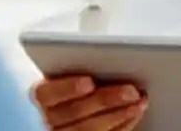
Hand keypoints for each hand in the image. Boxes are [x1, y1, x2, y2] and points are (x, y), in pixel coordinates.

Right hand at [32, 75, 147, 130]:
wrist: (72, 112)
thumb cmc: (73, 86)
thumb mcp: (68, 74)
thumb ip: (79, 68)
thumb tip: (104, 56)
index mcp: (41, 96)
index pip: (46, 93)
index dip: (67, 88)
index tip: (88, 82)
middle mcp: (48, 118)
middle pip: (75, 112)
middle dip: (106, 100)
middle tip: (130, 90)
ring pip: (89, 130)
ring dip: (119, 115)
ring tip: (139, 101)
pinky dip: (122, 126)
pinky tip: (134, 113)